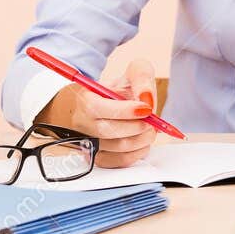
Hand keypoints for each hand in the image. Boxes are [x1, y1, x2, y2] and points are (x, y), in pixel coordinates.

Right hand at [41, 59, 157, 168]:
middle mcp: (82, 122)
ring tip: (150, 128)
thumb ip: (141, 77)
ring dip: (142, 139)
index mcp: (85, 98)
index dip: (125, 110)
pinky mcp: (99, 158)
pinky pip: (120, 161)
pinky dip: (138, 152)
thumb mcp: (133, 72)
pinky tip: (143, 140)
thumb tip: (147, 98)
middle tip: (152, 120)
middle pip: (109, 130)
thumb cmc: (121, 89)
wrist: (109, 105)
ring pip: (118, 147)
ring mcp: (89, 142)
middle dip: (138, 126)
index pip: (98, 108)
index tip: (146, 108)